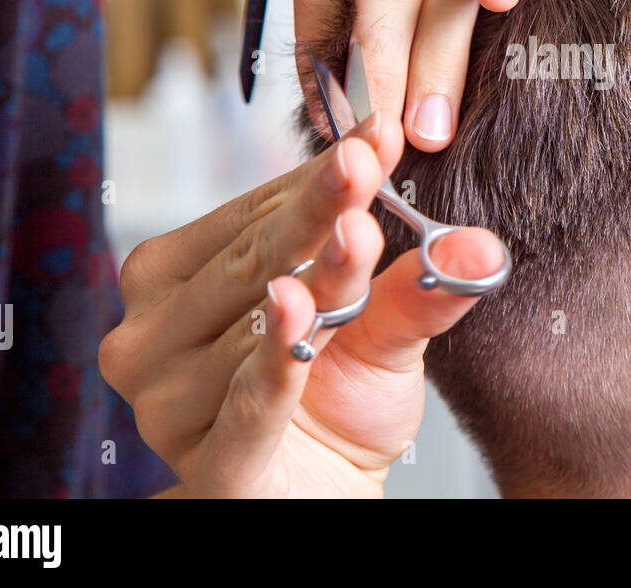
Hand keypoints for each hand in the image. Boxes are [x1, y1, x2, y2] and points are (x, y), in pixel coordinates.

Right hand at [99, 112, 506, 496]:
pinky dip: (278, 362)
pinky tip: (301, 319)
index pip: (253, 214)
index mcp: (174, 279)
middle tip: (364, 162)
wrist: (322, 497)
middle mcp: (150, 335)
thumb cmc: (334, 402)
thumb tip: (480, 242)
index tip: (377, 134)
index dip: (318, 177)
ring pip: (252, 325)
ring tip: (359, 237)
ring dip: (312, 282)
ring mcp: (167, 403)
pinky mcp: (209, 466)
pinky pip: (248, 405)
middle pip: (251, 258)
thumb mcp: (382, 330)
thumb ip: (418, 285)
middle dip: (316, 209)